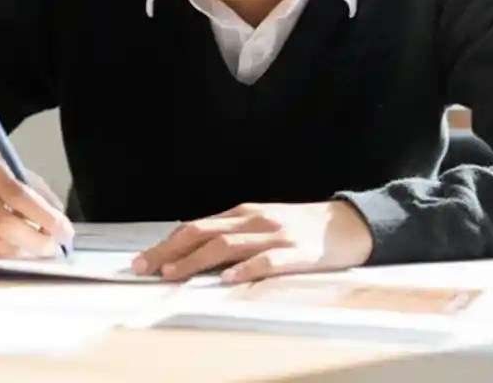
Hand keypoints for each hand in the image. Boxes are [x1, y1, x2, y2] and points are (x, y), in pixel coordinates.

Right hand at [0, 150, 73, 258]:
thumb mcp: (12, 175)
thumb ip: (37, 194)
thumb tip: (60, 223)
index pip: (18, 195)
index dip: (45, 216)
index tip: (66, 232)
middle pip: (2, 225)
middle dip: (34, 241)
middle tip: (53, 249)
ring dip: (20, 254)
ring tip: (36, 253)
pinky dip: (1, 259)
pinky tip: (14, 255)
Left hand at [132, 201, 373, 283]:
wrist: (349, 223)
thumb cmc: (303, 227)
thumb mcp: (264, 224)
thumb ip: (235, 235)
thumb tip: (196, 251)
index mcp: (244, 214)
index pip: (197, 226)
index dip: (167, 243)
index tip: (143, 260)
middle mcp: (255, 220)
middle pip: (203, 232)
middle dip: (170, 251)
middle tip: (144, 268)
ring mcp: (276, 235)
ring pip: (228, 244)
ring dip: (197, 260)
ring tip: (175, 273)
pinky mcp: (297, 252)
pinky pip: (268, 260)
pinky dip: (246, 268)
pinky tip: (229, 279)